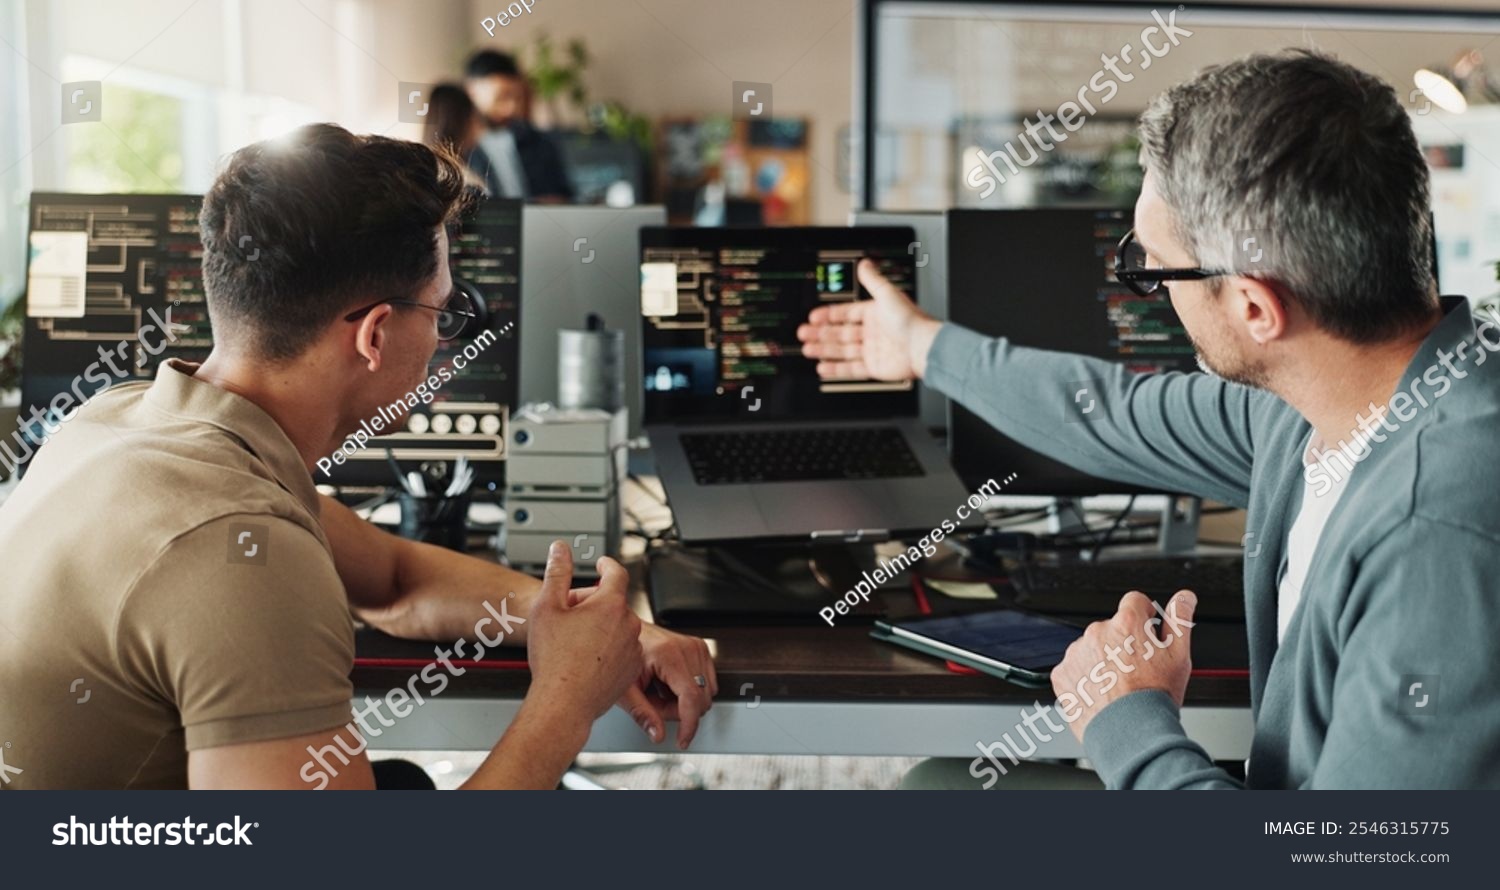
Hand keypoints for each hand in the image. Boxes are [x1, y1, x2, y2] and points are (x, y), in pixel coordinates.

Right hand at [525, 542, 643, 725]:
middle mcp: (628, 624)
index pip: (616, 573)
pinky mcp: (632, 669)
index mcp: (610, 605)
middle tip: (569, 617)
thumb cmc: (555, 660)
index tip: (602, 564)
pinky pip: (623, 650)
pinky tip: (587, 660)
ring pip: (618, 628)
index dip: (607, 565)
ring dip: (602, 628)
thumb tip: (560, 550)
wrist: (564, 703)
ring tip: (575, 643)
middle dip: (594, 604)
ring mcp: (632, 648)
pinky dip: (609, 649)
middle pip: (613, 603)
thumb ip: (557, 573)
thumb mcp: (547, 608)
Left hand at [622, 624, 716, 748]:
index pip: (691, 697)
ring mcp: (696, 646)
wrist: (624, 631)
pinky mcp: (701, 648)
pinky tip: (669, 683)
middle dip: (677, 711)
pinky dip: (690, 691)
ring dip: (684, 701)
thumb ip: (642, 714)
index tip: (683, 740)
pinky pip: (707, 683)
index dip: (689, 724)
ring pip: (705, 693)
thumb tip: (658, 734)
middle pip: (699, 699)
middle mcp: (687, 647)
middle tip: (653, 702)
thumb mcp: (624, 689)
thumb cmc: (621, 654)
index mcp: (668, 654)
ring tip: (659, 690)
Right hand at [797, 258, 940, 380]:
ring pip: (842, 350)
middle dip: (821, 333)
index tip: (813, 317)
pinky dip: (836, 369)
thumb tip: (864, 263)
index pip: (846, 313)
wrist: (923, 347)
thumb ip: (872, 279)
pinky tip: (823, 368)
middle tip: (804, 333)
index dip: (829, 315)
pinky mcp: (874, 368)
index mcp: (875, 313)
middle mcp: (873, 332)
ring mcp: (873, 351)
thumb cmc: (911, 320)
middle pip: (841, 332)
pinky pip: (851, 369)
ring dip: (824, 350)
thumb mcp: (888, 293)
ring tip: (807, 349)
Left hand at [1050, 590, 1196, 740]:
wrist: (1130, 732)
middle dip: (1124, 642)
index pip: (1135, 601)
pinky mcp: (1062, 673)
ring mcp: (1076, 653)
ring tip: (1119, 684)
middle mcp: (1097, 633)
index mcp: (1126, 624)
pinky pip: (1074, 668)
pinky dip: (1085, 677)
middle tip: (1137, 668)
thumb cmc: (1154, 697)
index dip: (1145, 616)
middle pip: (1112, 627)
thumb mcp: (1179, 655)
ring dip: (1102, 659)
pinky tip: (1102, 692)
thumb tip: (1184, 597)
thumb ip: (1180, 619)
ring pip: (1091, 647)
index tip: (1147, 631)